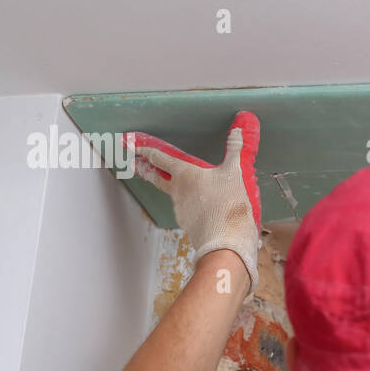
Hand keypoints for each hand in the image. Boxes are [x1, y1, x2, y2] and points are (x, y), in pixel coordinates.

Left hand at [128, 111, 262, 294]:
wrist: (226, 241)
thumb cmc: (228, 204)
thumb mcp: (235, 173)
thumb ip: (235, 150)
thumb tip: (237, 129)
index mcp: (185, 174)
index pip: (160, 158)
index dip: (145, 150)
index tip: (132, 145)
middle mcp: (177, 191)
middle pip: (155, 177)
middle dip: (144, 169)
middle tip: (134, 164)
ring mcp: (181, 209)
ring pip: (174, 194)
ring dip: (175, 189)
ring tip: (185, 186)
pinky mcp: (188, 224)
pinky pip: (188, 210)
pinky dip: (192, 205)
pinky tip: (204, 207)